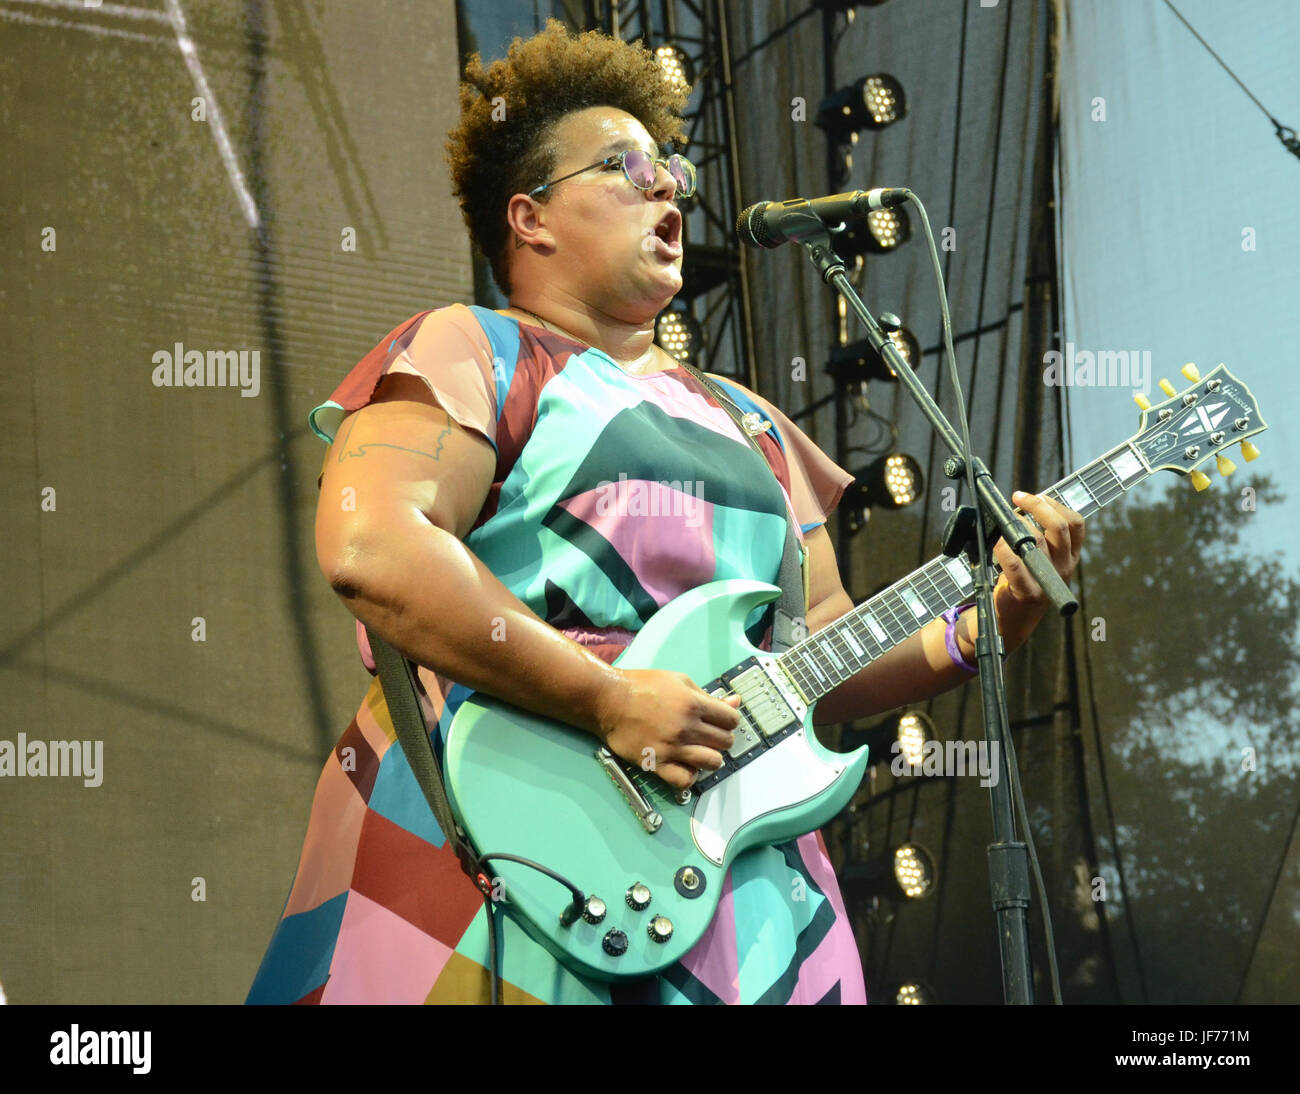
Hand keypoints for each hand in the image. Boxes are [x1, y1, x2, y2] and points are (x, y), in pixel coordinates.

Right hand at [594, 668, 739, 789]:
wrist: (609, 700)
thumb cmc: (642, 686)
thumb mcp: (678, 680)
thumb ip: (708, 694)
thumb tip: (735, 702)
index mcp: (694, 703)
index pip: (732, 720)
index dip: (729, 721)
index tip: (720, 722)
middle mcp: (687, 726)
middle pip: (725, 742)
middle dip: (721, 739)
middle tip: (708, 736)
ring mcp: (673, 747)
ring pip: (712, 762)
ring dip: (710, 758)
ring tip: (699, 752)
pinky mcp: (657, 762)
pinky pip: (685, 780)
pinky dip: (689, 776)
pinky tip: (684, 766)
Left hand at [986, 491, 1084, 648]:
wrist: (1011, 621)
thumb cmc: (1020, 582)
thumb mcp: (1038, 559)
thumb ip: (1038, 536)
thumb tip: (1021, 505)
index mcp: (1070, 557)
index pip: (1076, 524)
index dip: (1056, 505)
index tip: (1037, 495)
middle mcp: (1064, 567)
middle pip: (1059, 527)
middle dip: (1037, 506)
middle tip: (1017, 497)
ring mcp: (1048, 581)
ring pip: (1036, 541)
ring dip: (1016, 525)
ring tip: (1002, 524)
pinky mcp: (1028, 592)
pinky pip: (1015, 563)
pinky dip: (1001, 547)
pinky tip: (994, 542)